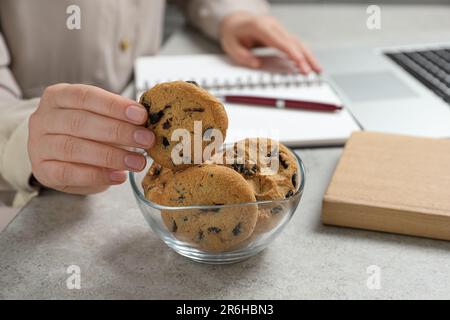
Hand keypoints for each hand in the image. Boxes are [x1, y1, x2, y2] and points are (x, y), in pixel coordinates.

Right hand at [28, 84, 153, 194]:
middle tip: (146, 140)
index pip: (86, 96)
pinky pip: (69, 173)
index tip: (141, 116)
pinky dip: (97, 175)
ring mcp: (39, 146)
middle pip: (81, 122)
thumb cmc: (85, 133)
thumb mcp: (99, 118)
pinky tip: (119, 176)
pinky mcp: (43, 171)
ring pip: (75, 148)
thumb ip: (118, 117)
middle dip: (119, 131)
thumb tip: (146, 122)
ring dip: (112, 156)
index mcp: (57, 96)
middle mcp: (43, 118)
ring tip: (137, 162)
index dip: (114, 106)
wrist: (61, 159)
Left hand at [220, 12, 320, 73]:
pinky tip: (309, 63)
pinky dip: (303, 54)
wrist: (236, 22)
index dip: (291, 52)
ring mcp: (279, 28)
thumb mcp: (231, 47)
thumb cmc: (234, 34)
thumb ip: (243, 56)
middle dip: (304, 57)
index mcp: (260, 26)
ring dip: (308, 56)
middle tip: (312, 71)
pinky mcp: (281, 34)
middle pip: (292, 41)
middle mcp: (272, 25)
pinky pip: (295, 44)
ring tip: (317, 69)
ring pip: (297, 42)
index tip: (300, 62)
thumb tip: (257, 64)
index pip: (279, 41)